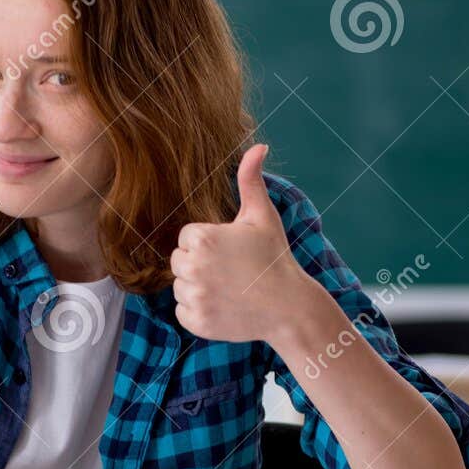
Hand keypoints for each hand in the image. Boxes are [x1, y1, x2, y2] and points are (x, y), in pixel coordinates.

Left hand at [171, 144, 314, 343]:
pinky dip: (199, 311)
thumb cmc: (274, 258)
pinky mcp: (196, 322)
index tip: (232, 252)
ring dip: (198, 288)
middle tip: (231, 270)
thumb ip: (251, 179)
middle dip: (200, 264)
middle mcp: (193, 267)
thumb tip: (258, 146)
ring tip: (229, 288)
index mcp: (203, 238)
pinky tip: (224, 305)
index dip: (209, 243)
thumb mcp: (262, 215)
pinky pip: (183, 311)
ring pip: (180, 286)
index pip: (187, 237)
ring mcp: (194, 297)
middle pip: (179, 261)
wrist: (289, 307)